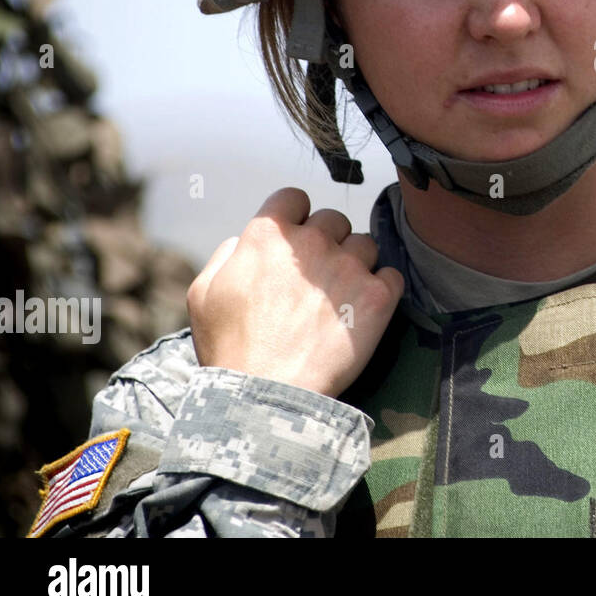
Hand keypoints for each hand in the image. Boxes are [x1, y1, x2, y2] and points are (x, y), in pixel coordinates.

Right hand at [187, 187, 403, 398]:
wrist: (266, 397)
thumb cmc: (231, 350)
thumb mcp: (203, 294)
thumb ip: (226, 255)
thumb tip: (244, 240)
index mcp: (269, 235)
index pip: (294, 197)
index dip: (295, 217)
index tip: (295, 238)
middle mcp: (312, 243)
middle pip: (334, 220)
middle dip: (328, 242)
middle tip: (317, 277)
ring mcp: (348, 268)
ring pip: (366, 244)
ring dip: (357, 264)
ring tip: (340, 297)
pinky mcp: (377, 297)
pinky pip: (392, 275)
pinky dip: (383, 288)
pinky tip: (364, 308)